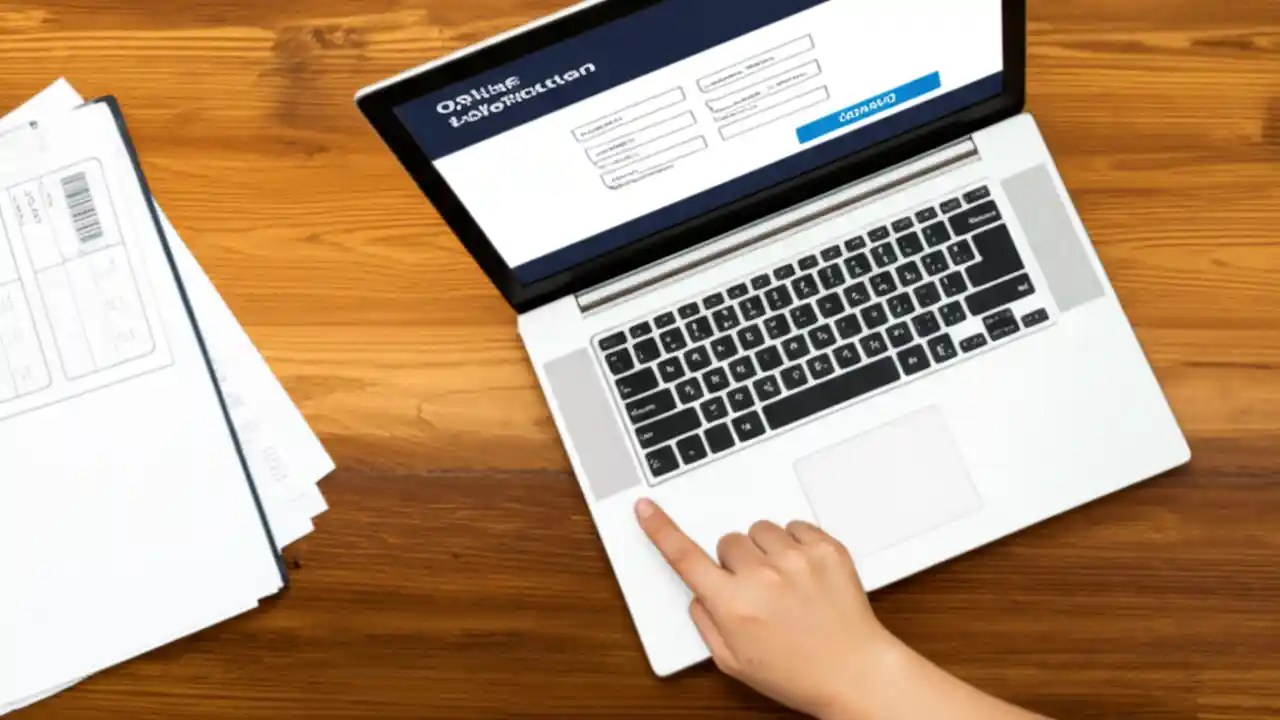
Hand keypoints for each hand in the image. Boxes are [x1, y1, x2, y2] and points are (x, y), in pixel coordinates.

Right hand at [634, 498, 899, 717]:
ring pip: (760, 529)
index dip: (660, 529)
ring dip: (766, 550)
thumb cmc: (796, 672)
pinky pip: (794, 526)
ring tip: (784, 583)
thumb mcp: (733, 661)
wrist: (854, 672)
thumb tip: (698, 590)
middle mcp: (762, 577)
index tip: (645, 508)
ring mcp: (796, 559)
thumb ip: (705, 622)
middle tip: (756, 591)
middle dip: (735, 561)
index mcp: (733, 605)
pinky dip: (795, 545)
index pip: (684, 557)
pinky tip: (804, 575)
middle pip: (728, 541)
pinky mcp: (826, 548)